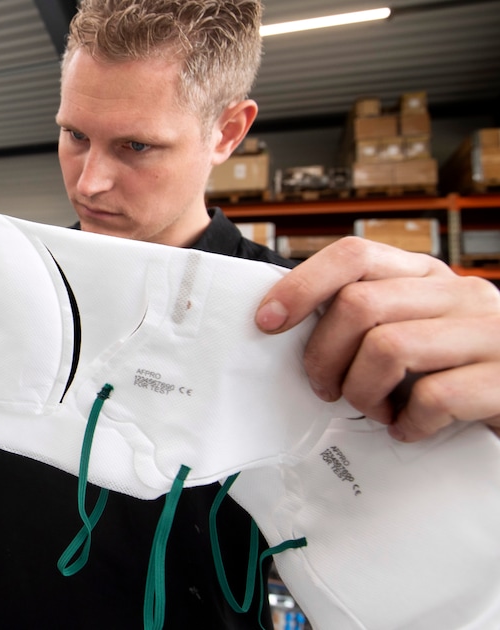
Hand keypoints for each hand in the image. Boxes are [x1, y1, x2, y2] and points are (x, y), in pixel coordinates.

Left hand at [254, 236, 499, 441]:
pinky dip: (408, 423)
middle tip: (327, 390)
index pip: (354, 255)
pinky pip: (432, 397)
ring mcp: (491, 333)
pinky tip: (409, 430)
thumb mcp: (415, 332)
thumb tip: (284, 325)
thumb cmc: (457, 374)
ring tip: (375, 412)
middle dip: (325, 357)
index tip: (267, 322)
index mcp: (429, 276)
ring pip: (388, 348)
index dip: (301, 286)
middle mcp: (462, 293)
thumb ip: (369, 321)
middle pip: (358, 305)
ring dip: (363, 392)